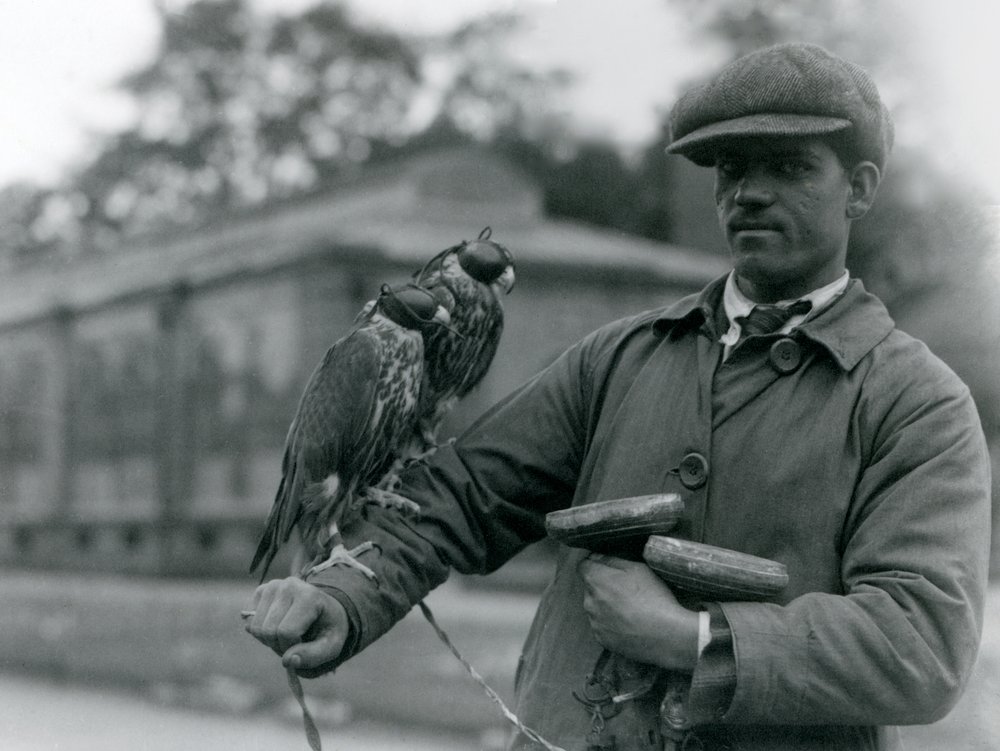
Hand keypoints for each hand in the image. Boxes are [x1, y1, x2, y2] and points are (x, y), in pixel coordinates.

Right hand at [243, 577, 349, 677]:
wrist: (324, 609)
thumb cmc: (328, 628)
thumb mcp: (332, 646)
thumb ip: (313, 656)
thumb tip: (288, 661)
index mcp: (310, 596)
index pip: (286, 632)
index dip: (292, 648)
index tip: (304, 645)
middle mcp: (289, 586)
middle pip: (268, 631)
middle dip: (279, 645)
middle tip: (295, 642)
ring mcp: (272, 586)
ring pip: (255, 628)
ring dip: (269, 640)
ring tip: (287, 634)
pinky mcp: (261, 591)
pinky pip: (250, 623)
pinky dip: (261, 632)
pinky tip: (277, 626)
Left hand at [578, 553, 699, 670]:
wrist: (666, 636)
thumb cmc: (653, 597)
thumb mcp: (637, 568)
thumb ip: (611, 559)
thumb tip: (596, 556)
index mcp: (594, 580)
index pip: (583, 566)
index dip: (596, 564)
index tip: (610, 569)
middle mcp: (588, 601)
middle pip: (590, 588)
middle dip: (603, 587)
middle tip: (627, 591)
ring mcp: (594, 623)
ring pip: (596, 608)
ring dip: (607, 607)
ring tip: (631, 610)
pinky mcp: (601, 640)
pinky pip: (602, 627)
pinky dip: (611, 625)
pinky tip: (630, 625)